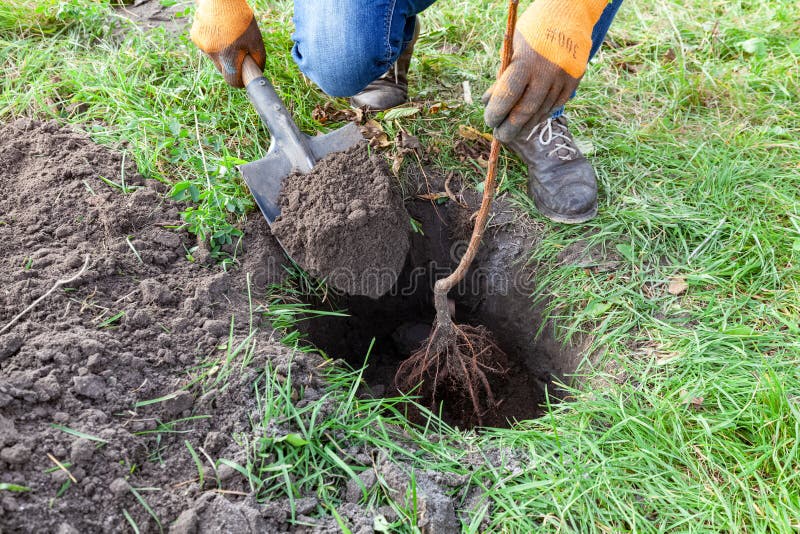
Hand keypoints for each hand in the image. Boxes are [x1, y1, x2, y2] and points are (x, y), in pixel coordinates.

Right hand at [191, 0, 265, 87]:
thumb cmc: (242, 19)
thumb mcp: (256, 40)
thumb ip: (258, 60)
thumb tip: (256, 73)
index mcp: (228, 56)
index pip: (232, 80)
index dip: (239, 81)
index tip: (243, 78)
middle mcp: (212, 53)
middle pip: (223, 70)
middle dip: (231, 66)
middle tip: (238, 52)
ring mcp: (202, 45)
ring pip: (214, 58)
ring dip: (222, 52)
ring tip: (228, 36)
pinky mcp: (195, 37)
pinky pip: (207, 47)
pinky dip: (213, 42)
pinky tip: (218, 30)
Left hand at [483, 0, 607, 142]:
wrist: (570, 12)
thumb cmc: (533, 31)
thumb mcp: (512, 48)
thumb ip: (502, 77)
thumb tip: (489, 103)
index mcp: (526, 61)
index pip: (507, 96)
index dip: (496, 113)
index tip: (489, 121)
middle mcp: (546, 73)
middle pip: (524, 111)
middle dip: (509, 128)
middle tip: (499, 136)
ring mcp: (562, 79)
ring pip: (540, 112)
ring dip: (524, 126)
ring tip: (513, 131)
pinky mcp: (574, 82)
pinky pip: (554, 106)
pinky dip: (540, 116)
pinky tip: (530, 121)